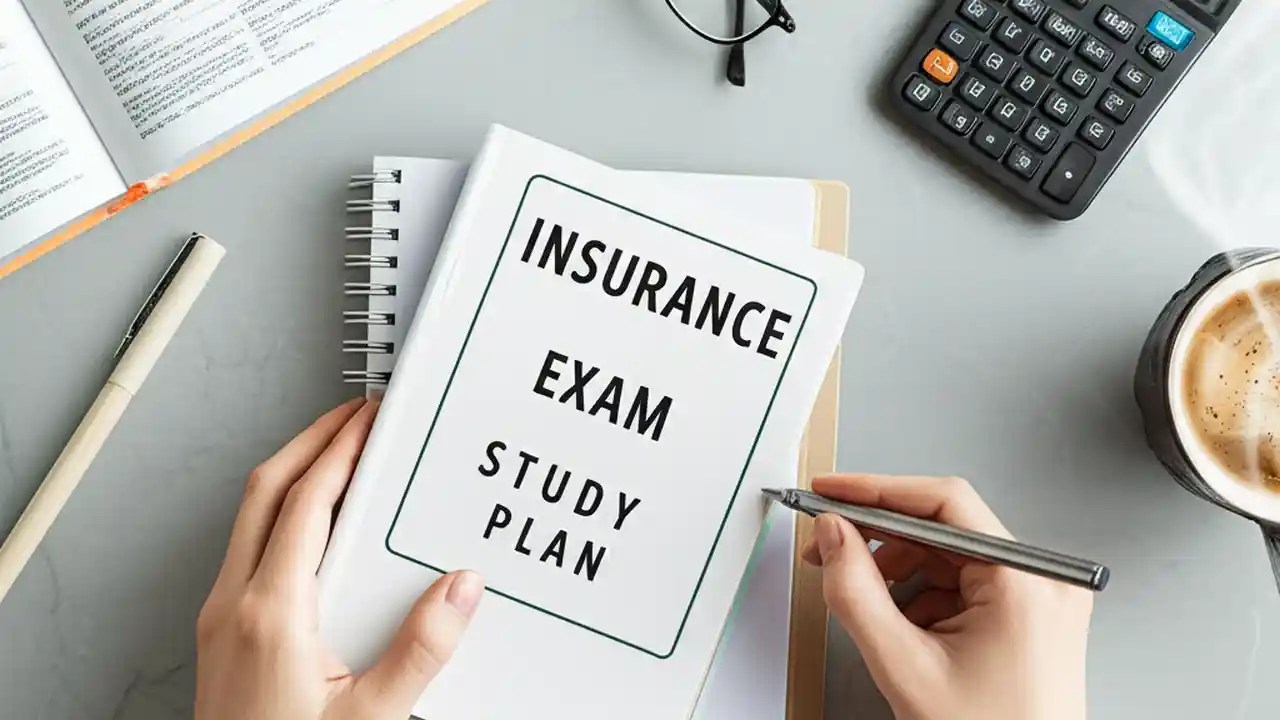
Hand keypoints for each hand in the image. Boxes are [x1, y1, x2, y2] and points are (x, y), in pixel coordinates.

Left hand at [195, 398, 483, 718]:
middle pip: (264, 491)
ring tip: (335, 455)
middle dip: (310, 441)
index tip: (367, 419)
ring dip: (293, 475)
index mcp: (270, 612)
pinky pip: (249, 549)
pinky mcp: (222, 637)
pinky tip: (313, 526)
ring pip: (250, 517)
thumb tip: (459, 589)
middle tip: (350, 415)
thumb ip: (421, 650)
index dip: (340, 450)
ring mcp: (221, 620)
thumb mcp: (370, 717)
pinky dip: (283, 514)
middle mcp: (235, 605)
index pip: (306, 503)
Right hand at [802, 474, 1092, 719]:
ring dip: (898, 569)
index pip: (943, 504)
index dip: (877, 491)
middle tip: (828, 543)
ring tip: (864, 601)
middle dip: (880, 536)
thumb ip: (857, 593)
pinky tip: (900, 624)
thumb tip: (833, 536)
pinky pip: (965, 582)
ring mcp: (1040, 598)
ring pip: (950, 555)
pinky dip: (923, 594)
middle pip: (945, 528)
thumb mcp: (905, 667)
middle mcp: (1043, 581)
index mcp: (1023, 582)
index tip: (832, 491)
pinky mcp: (1028, 616)